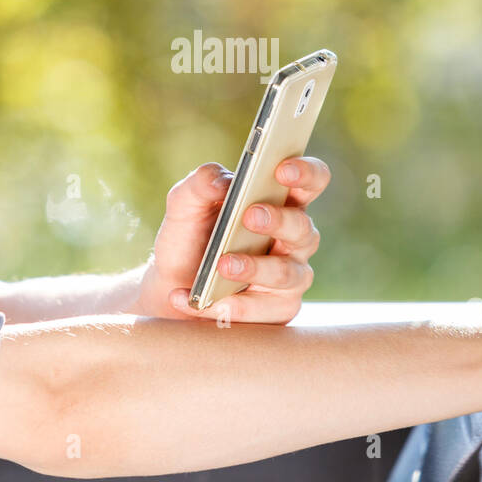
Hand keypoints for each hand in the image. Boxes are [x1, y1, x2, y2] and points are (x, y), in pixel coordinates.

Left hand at [134, 157, 330, 323]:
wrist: (170, 286)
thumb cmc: (189, 239)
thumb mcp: (184, 205)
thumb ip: (201, 183)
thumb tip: (223, 181)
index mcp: (279, 203)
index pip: (311, 181)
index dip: (305, 173)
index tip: (283, 169)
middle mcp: (292, 239)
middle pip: (303, 227)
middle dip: (278, 221)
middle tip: (249, 215)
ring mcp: (289, 276)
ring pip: (286, 273)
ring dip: (254, 268)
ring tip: (222, 265)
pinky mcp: (277, 310)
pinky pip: (263, 311)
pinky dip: (228, 307)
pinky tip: (198, 301)